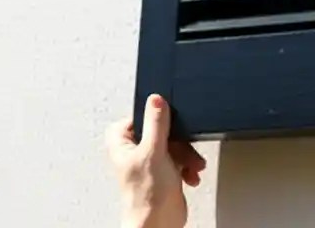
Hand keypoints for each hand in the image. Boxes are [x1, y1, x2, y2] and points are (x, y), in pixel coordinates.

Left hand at [105, 94, 205, 227]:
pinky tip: (190, 175)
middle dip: (177, 140)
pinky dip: (188, 166)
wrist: (159, 223)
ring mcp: (151, 164)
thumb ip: (156, 123)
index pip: (134, 118)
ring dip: (186, 155)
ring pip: (174, 145)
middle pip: (160, 131)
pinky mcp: (166, 174)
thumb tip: (156, 99)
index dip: (150, 117)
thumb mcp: (154, 151)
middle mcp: (135, 153)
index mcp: (123, 145)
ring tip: (191, 165)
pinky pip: (181, 160)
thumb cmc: (146, 197)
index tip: (165, 119)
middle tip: (182, 147)